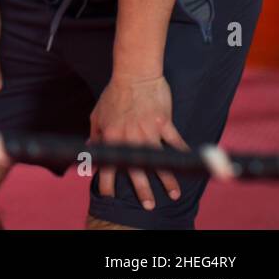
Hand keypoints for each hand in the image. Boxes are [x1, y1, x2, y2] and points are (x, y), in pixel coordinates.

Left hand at [90, 74, 185, 209]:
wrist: (134, 74)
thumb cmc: (114, 94)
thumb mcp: (97, 114)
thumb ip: (95, 134)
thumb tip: (89, 148)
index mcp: (111, 136)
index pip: (108, 165)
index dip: (108, 182)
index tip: (110, 195)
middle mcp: (129, 137)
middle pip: (136, 170)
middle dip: (142, 190)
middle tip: (148, 205)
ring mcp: (148, 131)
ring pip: (159, 161)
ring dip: (167, 179)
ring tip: (173, 194)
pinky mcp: (164, 123)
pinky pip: (176, 142)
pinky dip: (183, 153)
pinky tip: (189, 164)